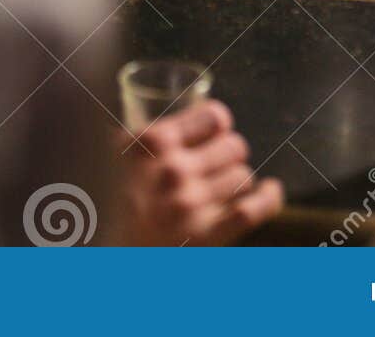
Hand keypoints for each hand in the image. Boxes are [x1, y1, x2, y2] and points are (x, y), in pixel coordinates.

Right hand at [116, 99, 283, 245]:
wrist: (103, 258)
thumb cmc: (107, 204)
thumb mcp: (118, 155)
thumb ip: (151, 135)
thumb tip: (196, 116)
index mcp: (152, 142)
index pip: (216, 116)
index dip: (220, 125)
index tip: (215, 133)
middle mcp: (174, 170)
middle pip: (234, 146)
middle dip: (229, 155)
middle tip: (214, 168)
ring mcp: (190, 204)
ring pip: (242, 176)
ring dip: (235, 182)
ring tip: (218, 190)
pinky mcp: (204, 236)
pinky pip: (252, 210)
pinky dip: (268, 198)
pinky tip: (271, 191)